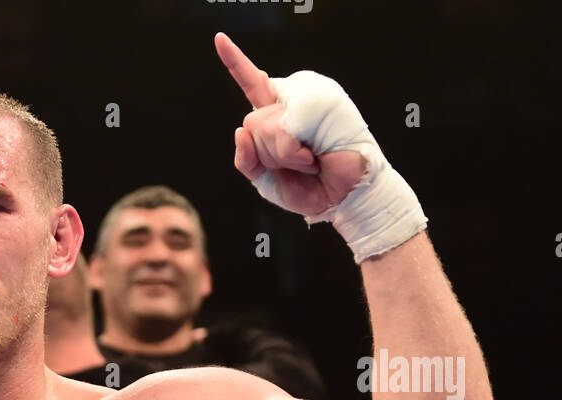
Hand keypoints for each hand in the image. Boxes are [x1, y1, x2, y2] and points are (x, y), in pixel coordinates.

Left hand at [214, 33, 364, 217]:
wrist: (341, 198)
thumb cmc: (309, 185)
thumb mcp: (265, 178)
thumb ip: (246, 158)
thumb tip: (240, 130)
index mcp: (279, 111)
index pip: (253, 85)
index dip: (236, 63)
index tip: (219, 39)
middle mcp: (294, 99)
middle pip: (252, 122)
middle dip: (268, 154)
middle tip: (300, 161)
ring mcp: (309, 97)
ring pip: (264, 126)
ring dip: (283, 155)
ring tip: (311, 159)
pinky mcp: (322, 103)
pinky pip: (283, 129)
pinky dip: (293, 154)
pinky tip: (315, 156)